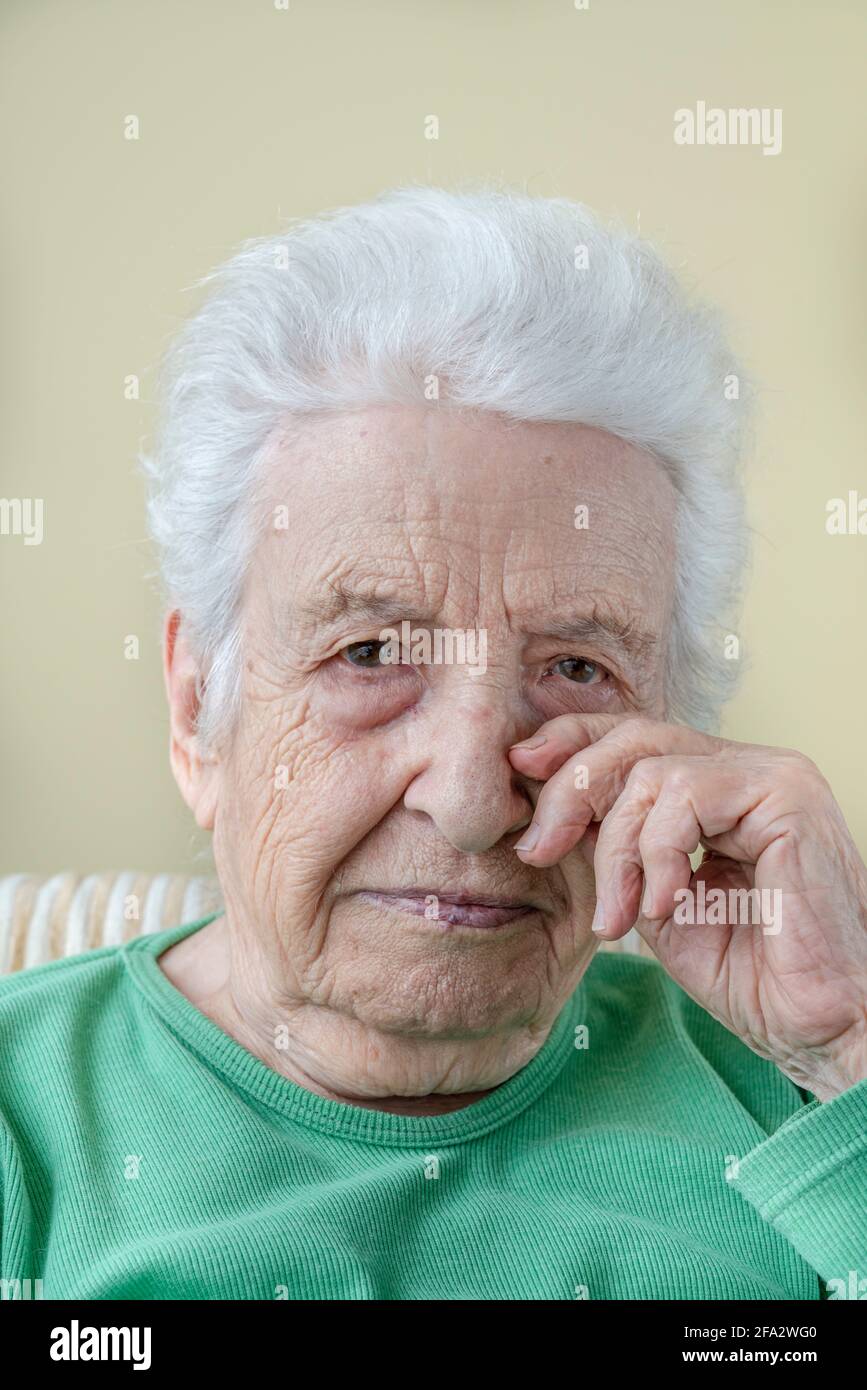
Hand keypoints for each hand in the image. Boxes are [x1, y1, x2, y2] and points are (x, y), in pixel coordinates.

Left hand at [509, 715, 866, 1100]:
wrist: (815, 1025)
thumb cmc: (749, 974)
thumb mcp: (653, 898)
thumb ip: (614, 846)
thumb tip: (551, 808)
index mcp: (720, 786)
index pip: (635, 737)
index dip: (571, 744)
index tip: (519, 771)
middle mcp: (748, 769)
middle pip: (635, 736)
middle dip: (572, 789)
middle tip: (540, 849)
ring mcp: (771, 774)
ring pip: (650, 771)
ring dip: (616, 850)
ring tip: (620, 915)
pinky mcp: (785, 793)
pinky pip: (687, 794)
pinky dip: (657, 853)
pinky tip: (666, 905)